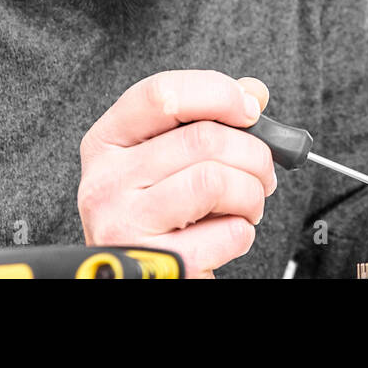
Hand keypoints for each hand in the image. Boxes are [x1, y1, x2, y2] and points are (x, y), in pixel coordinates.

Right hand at [77, 70, 276, 277]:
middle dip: (254, 154)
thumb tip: (252, 91)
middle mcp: (105, 180)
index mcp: (108, 142)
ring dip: (251, 193)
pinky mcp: (153, 262)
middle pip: (202, 138)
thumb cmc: (164, 214)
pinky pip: (225, 232)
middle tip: (262, 172)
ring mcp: (121, 223)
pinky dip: (243, 233)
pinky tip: (225, 236)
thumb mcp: (175, 159)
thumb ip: (211, 118)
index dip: (217, 93)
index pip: (161, 93)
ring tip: (246, 205)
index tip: (249, 110)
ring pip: (215, 180)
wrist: (146, 276)